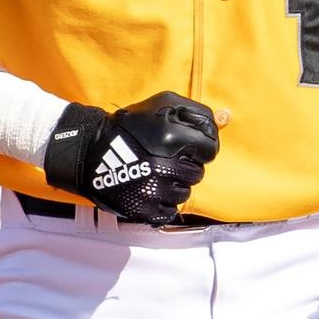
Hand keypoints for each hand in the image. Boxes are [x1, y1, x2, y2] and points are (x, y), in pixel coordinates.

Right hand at [42, 91, 219, 223]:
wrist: (90, 151)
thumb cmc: (131, 126)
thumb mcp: (163, 106)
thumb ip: (196, 113)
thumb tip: (227, 117)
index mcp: (171, 138)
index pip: (210, 149)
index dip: (201, 147)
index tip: (187, 146)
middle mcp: (165, 166)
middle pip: (198, 173)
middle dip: (187, 165)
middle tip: (168, 159)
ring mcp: (154, 190)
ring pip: (184, 193)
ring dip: (175, 184)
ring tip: (158, 173)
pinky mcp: (144, 209)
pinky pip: (169, 211)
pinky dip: (163, 203)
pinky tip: (151, 189)